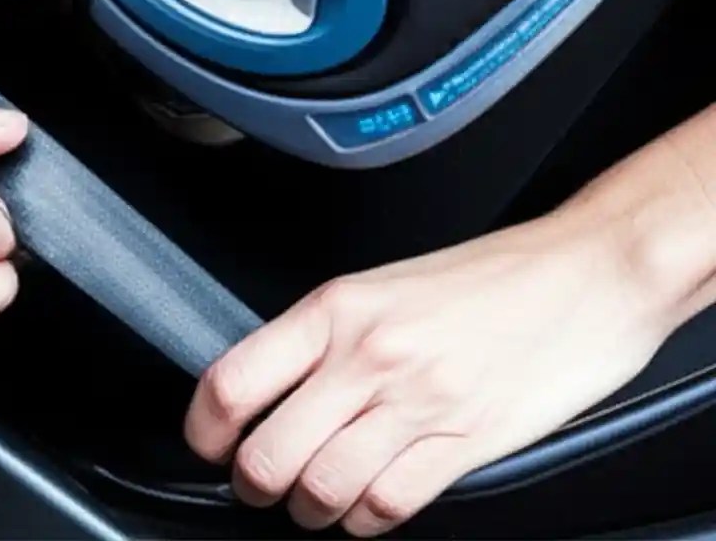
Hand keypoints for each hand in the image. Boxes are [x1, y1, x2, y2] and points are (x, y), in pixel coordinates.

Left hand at [183, 199, 698, 535]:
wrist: (586, 273)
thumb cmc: (487, 278)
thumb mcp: (381, 285)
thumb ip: (320, 338)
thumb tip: (263, 392)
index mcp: (335, 308)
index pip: (231, 384)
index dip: (204, 431)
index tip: (209, 445)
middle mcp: (367, 356)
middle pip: (267, 455)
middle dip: (253, 485)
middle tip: (261, 482)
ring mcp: (416, 403)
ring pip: (321, 491)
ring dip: (309, 507)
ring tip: (316, 495)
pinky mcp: (464, 443)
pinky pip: (386, 507)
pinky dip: (365, 517)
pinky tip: (369, 499)